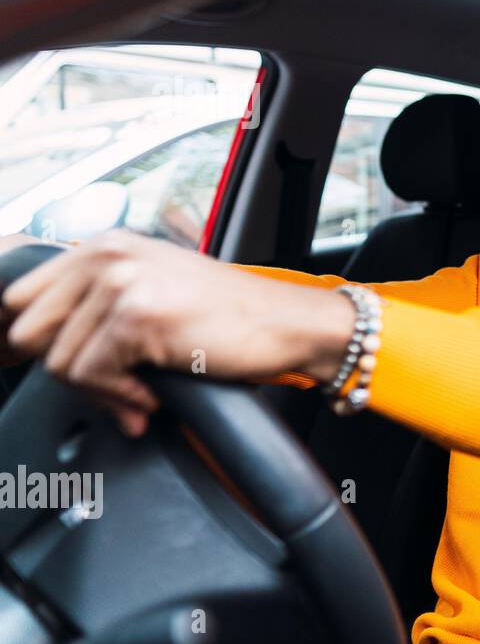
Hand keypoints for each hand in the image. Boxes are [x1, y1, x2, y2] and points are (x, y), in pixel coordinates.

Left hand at [1, 229, 354, 435]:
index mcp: (105, 244)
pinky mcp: (137, 318)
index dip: (35, 341)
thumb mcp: (155, 289)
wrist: (287, 323)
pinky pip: (91, 376)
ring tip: (139, 394)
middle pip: (31, 331)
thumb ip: (99, 304)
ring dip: (100, 392)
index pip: (21, 296)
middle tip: (111, 387)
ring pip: (58, 361)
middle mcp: (107, 255)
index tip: (61, 367)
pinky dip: (119, 399)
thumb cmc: (232, 315)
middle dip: (67, 370)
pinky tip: (151, 396)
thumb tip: (44, 350)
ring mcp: (121, 283)